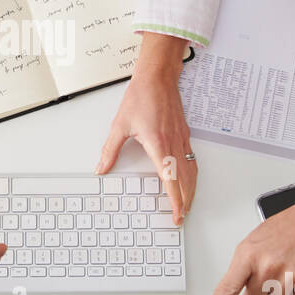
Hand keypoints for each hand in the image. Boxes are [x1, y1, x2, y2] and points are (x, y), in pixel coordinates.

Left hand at [97, 32, 194, 224]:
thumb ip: (110, 150)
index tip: (177, 215)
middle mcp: (174, 144)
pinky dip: (192, 175)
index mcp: (159, 145)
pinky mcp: (184, 134)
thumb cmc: (141, 96)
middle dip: (185, 201)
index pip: (171, 180)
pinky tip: (189, 180)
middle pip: (186, 181)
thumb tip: (101, 168)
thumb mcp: (120, 125)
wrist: (158, 78)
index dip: (175, 201)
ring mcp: (182, 139)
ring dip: (191, 191)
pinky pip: (192, 160)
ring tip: (186, 204)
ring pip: (192, 172)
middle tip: (181, 217)